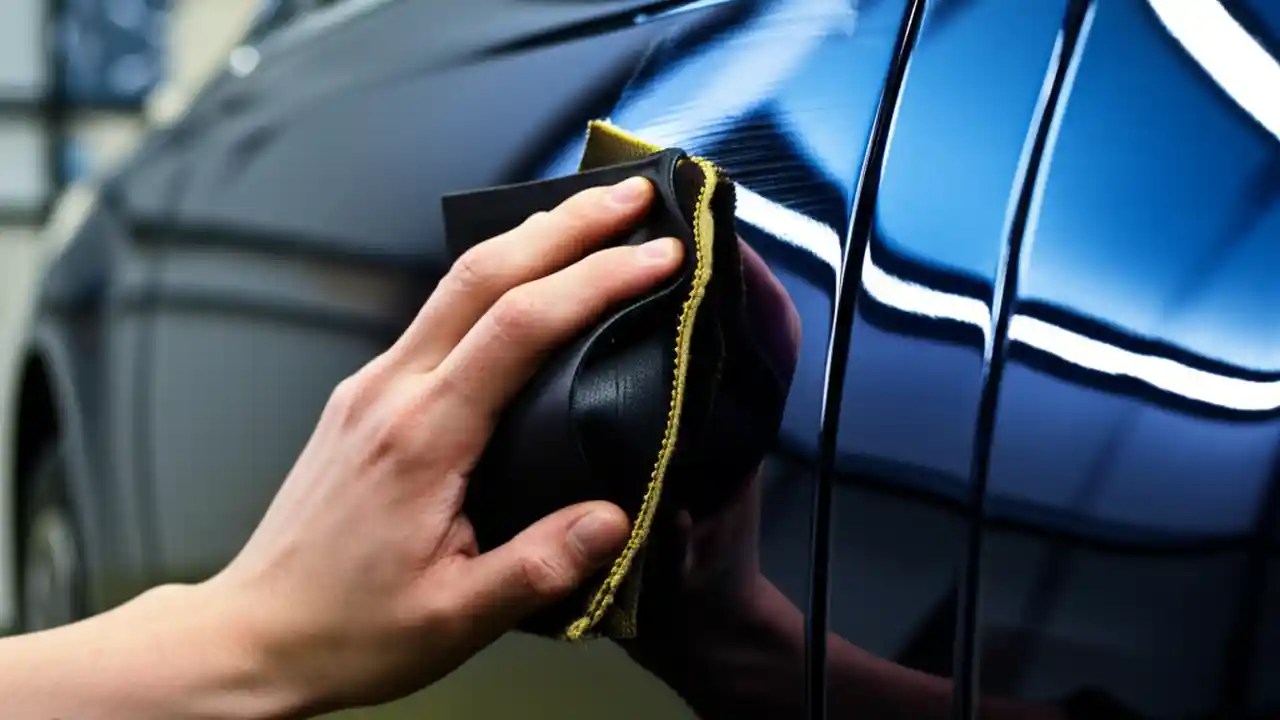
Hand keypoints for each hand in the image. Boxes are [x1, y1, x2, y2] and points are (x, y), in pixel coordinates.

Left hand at [203, 176, 682, 713]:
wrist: (256, 634)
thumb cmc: (349, 628)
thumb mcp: (457, 617)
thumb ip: (541, 565)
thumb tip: (615, 517)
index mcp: (421, 437)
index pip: (520, 326)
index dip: (595, 279)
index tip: (658, 256)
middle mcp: (391, 392)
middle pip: (482, 272)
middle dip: (564, 223)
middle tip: (631, 194)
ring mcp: (372, 386)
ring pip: (455, 283)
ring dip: (528, 240)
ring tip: (590, 218)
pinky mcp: (367, 396)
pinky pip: (437, 314)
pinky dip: (494, 279)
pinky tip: (525, 282)